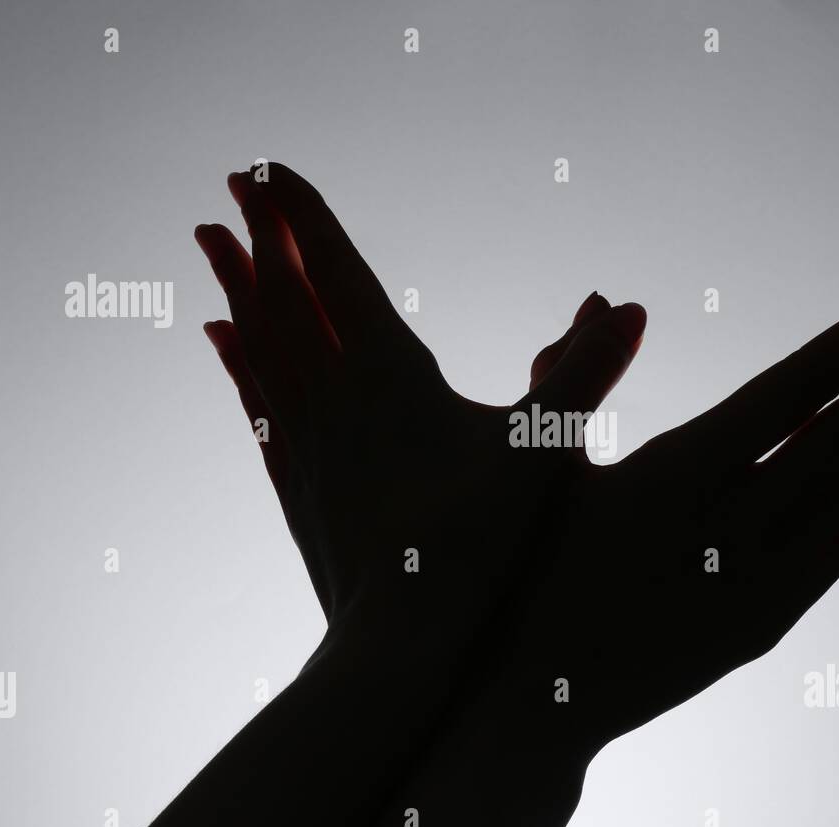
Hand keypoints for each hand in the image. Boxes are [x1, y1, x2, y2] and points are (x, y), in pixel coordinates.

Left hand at [193, 164, 645, 659]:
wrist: (398, 647)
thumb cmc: (476, 550)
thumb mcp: (544, 454)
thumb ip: (585, 374)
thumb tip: (629, 305)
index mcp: (388, 377)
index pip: (338, 272)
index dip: (305, 214)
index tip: (268, 166)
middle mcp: (333, 398)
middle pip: (288, 295)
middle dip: (265, 232)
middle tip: (234, 179)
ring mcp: (305, 442)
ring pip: (261, 342)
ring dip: (238, 284)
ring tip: (209, 240)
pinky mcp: (295, 483)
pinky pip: (256, 400)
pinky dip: (237, 359)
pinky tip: (221, 339)